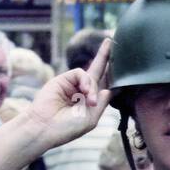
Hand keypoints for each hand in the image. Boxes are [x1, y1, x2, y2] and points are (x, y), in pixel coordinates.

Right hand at [23, 36, 112, 150]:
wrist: (44, 128)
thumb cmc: (66, 128)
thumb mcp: (90, 118)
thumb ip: (101, 104)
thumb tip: (108, 89)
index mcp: (90, 102)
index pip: (104, 85)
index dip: (113, 77)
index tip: (124, 68)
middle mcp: (82, 92)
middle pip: (98, 71)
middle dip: (105, 57)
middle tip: (112, 41)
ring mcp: (72, 85)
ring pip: (91, 76)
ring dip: (92, 87)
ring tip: (89, 101)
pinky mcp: (63, 79)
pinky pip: (80, 73)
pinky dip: (85, 81)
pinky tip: (83, 92)